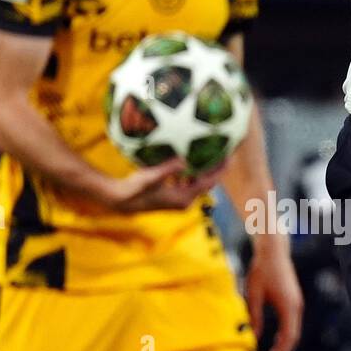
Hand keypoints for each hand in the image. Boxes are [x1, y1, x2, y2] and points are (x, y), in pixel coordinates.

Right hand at [109, 158, 224, 212]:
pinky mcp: (172, 196)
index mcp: (183, 197)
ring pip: (197, 182)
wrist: (121, 200)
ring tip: (208, 151)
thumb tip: (184, 160)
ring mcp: (179, 199)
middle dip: (215, 167)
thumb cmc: (134, 189)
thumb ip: (169, 169)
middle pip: (206, 182)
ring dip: (203, 168)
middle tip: (222, 149)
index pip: (208, 183)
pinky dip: (191, 171)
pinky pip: (187, 182)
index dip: (220, 169)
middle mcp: (184, 200)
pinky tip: (189, 157)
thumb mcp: (151, 177)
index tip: (229, 156)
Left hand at [245, 240, 303, 350]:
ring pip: (294, 330)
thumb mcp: (253, 294)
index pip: (289, 337)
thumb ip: (254, 316)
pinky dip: (286, 334)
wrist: (273, 251)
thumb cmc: (261, 270)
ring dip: (285, 344)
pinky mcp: (294, 300)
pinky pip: (292, 322)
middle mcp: (296, 306)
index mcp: (288, 306)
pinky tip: (278, 340)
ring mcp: (297, 303)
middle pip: (294, 336)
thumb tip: (255, 336)